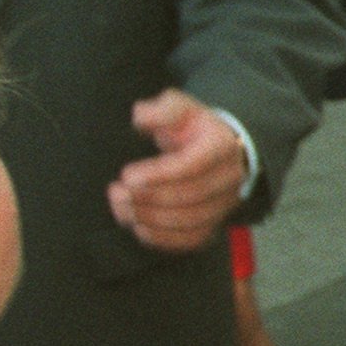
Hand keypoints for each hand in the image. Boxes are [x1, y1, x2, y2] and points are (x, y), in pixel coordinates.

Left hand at [107, 88, 246, 250]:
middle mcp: (229, 179)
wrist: (222, 150)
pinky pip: (193, 239)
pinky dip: (165, 239)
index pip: (192, 165)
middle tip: (117, 193)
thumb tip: (141, 119)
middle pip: (191, 196)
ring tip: (122, 210)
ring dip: (153, 219)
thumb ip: (162, 110)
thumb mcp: (180, 106)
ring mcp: (224, 204)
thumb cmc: (194, 128)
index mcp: (221, 147)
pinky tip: (140, 228)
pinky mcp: (215, 223)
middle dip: (150, 198)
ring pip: (191, 221)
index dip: (159, 174)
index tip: (127, 176)